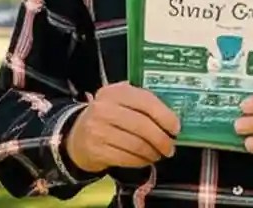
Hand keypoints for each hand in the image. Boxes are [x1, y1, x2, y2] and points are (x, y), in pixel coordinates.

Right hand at [66, 81, 180, 172]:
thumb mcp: (120, 102)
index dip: (165, 116)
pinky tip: (144, 159)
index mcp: (114, 92)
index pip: (145, 101)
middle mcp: (104, 108)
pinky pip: (127, 158)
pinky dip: (141, 161)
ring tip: (157, 154)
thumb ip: (142, 104)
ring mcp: (98, 130)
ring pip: (137, 144)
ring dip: (152, 152)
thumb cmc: (106, 118)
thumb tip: (172, 118)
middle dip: (161, 139)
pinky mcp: (97, 150)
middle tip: (170, 147)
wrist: (76, 137)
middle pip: (143, 125)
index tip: (176, 128)